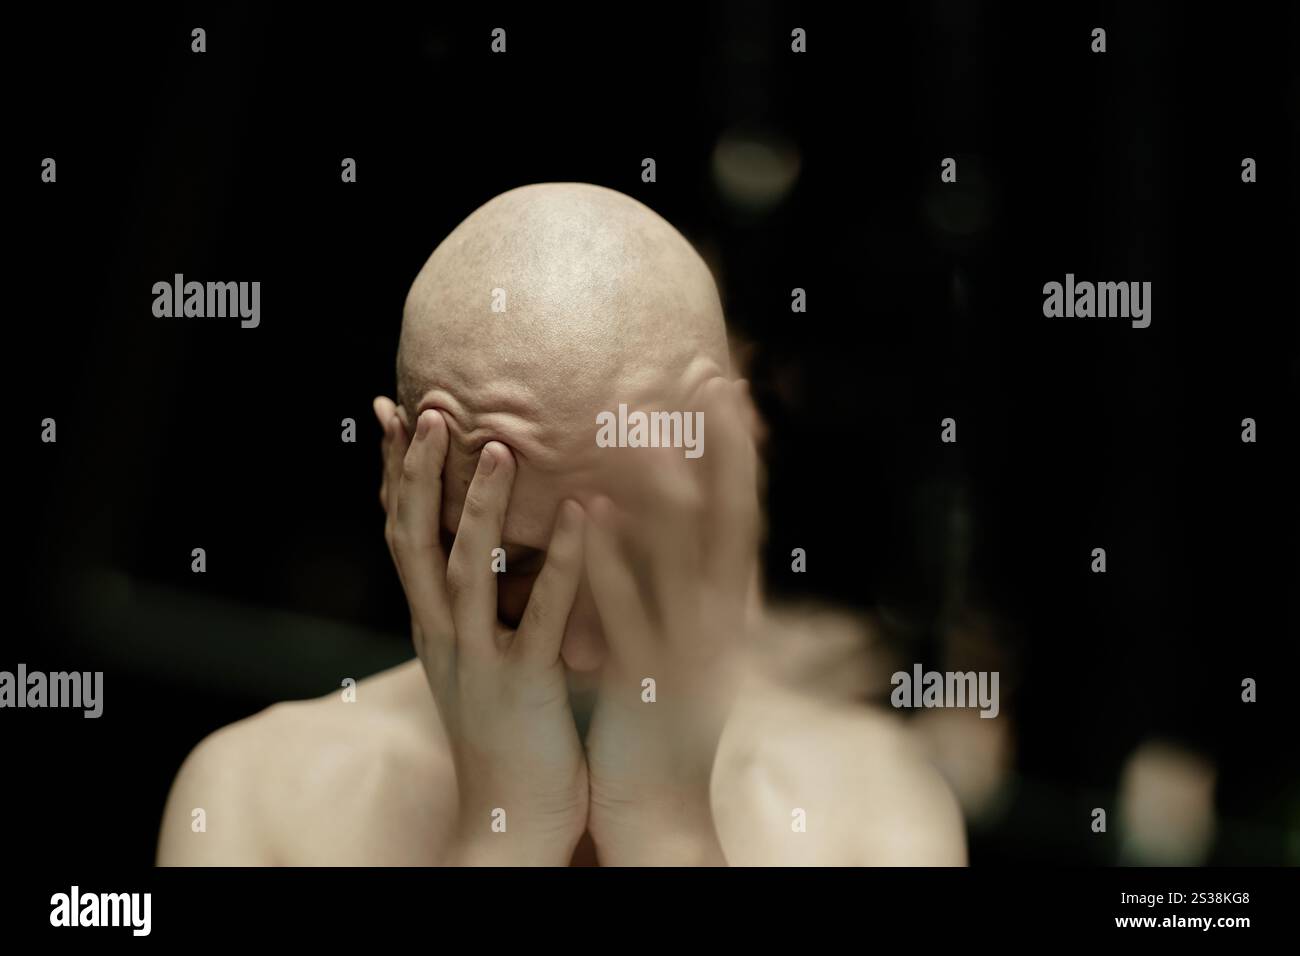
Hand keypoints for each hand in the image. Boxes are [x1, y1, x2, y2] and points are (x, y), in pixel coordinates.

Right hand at [373, 397, 588, 864]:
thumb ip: (471, 605)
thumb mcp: (473, 659)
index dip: (395, 472)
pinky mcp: (522, 687)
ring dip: (478, 506)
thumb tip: (478, 546)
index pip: (402, 534)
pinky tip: (583, 515)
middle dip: (419, 472)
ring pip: (466, 571)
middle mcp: (441, 635)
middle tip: (432, 408)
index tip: (394, 410)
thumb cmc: (504, 731)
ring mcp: (477, 660)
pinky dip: (562, 562)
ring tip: (498, 445)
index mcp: (431, 624)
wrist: (508, 820)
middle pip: (416, 540)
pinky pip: (540, 616)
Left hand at [581, 378, 760, 864]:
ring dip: (664, 489)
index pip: (740, 515)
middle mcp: (719, 620)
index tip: (730, 386)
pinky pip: (630, 609)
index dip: (738, 452)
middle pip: (726, 520)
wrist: (664, 809)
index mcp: (727, 608)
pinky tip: (592, 514)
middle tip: (708, 378)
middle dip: (721, 450)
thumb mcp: (690, 645)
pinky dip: (614, 558)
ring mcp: (687, 648)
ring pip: (680, 557)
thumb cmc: (668, 716)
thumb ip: (686, 587)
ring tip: (640, 425)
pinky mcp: (646, 679)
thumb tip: (676, 525)